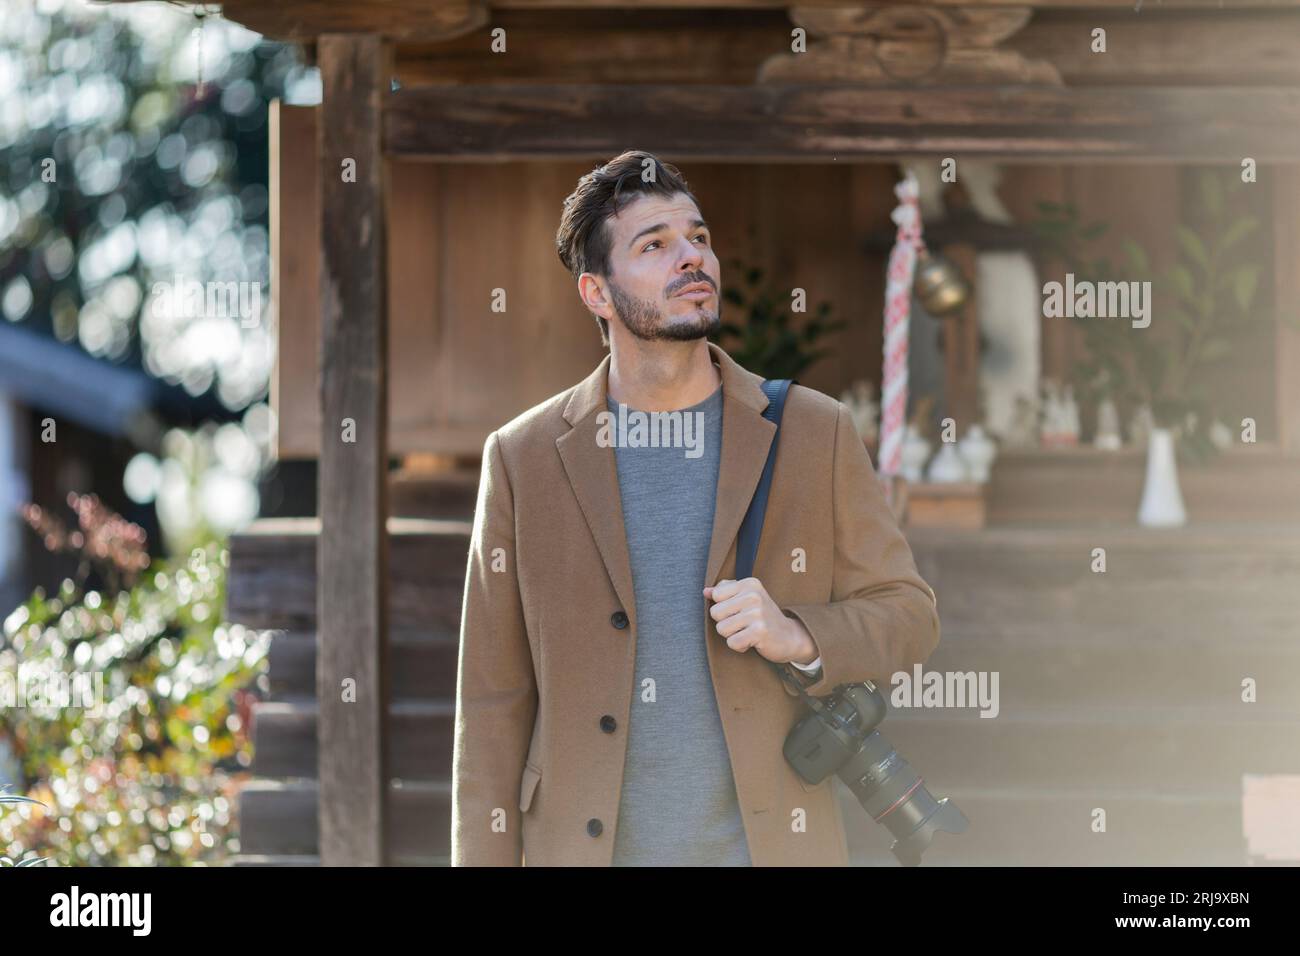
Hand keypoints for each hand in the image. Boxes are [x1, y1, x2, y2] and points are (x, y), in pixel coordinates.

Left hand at [703, 577, 819, 665]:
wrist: (790, 636)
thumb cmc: (762, 617)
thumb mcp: (746, 598)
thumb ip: (725, 592)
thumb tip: (705, 591)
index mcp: (749, 584)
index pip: (716, 595)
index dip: (723, 608)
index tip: (739, 611)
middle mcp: (754, 595)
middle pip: (715, 613)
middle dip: (725, 623)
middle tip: (744, 624)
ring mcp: (757, 613)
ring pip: (721, 629)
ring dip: (732, 635)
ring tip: (748, 632)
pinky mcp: (759, 631)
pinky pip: (732, 643)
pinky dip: (740, 646)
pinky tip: (752, 641)